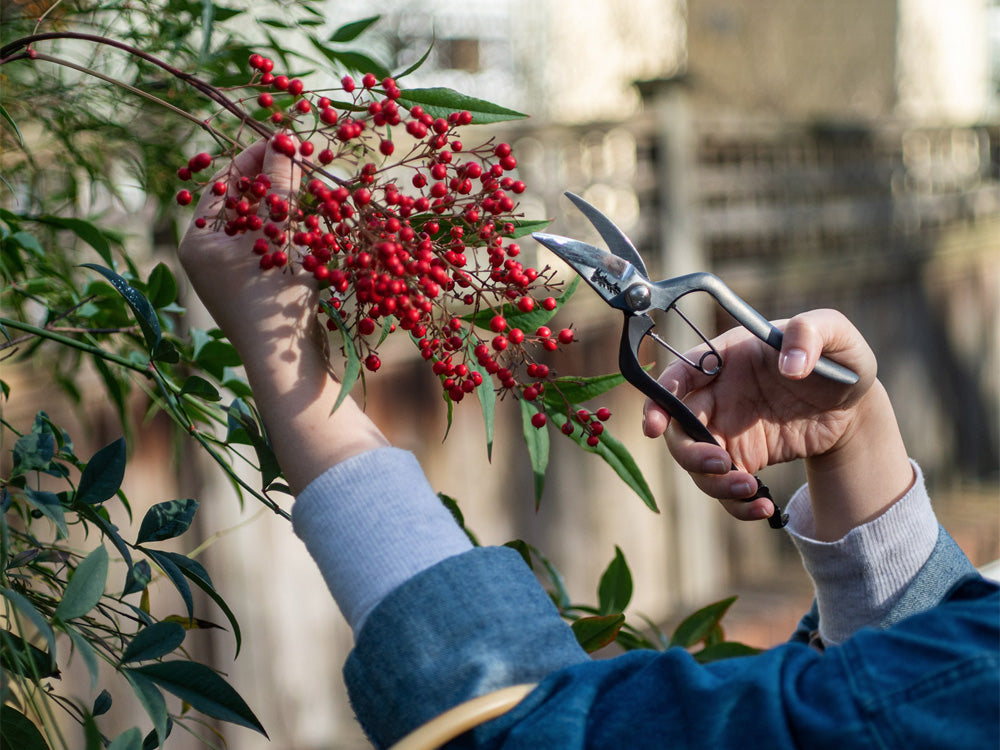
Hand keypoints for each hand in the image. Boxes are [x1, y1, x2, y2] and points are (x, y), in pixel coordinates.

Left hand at [178, 137, 317, 357]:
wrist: (288, 365)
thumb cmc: (275, 298)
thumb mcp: (280, 233)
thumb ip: (281, 184)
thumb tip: (284, 137)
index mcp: (197, 242)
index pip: (223, 184)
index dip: (253, 157)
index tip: (283, 139)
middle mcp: (208, 259)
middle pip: (242, 205)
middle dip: (275, 182)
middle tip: (304, 161)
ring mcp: (232, 279)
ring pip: (260, 228)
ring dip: (287, 208)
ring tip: (315, 189)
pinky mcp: (256, 293)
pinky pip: (271, 252)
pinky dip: (292, 236)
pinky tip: (317, 224)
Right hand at [642, 309, 911, 538]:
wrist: (854, 404)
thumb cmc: (838, 358)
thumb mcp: (835, 333)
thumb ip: (810, 333)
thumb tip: (792, 365)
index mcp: (725, 357)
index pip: (679, 375)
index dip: (659, 399)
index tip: (655, 426)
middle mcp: (716, 394)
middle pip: (677, 428)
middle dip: (689, 452)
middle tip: (722, 464)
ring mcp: (726, 429)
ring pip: (696, 464)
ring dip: (715, 484)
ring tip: (752, 489)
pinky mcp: (742, 459)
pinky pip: (724, 486)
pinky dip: (737, 504)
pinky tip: (764, 507)